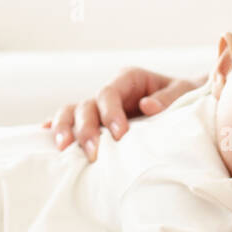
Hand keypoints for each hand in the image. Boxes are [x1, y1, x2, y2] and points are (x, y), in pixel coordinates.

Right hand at [41, 68, 206, 157]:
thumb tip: (148, 106)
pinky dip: (57, 127)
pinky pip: (71, 122)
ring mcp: (100, 108)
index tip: (120, 135)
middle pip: (87, 105)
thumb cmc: (187, 97)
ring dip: (65, 128)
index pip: (110, 93)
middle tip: (93, 152)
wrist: (188, 105)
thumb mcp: (185, 92)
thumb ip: (169, 97)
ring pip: (73, 112)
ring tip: (63, 148)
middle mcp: (111, 92)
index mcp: (129, 79)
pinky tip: (43, 135)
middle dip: (86, 129)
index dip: (110, 113)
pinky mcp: (96, 124)